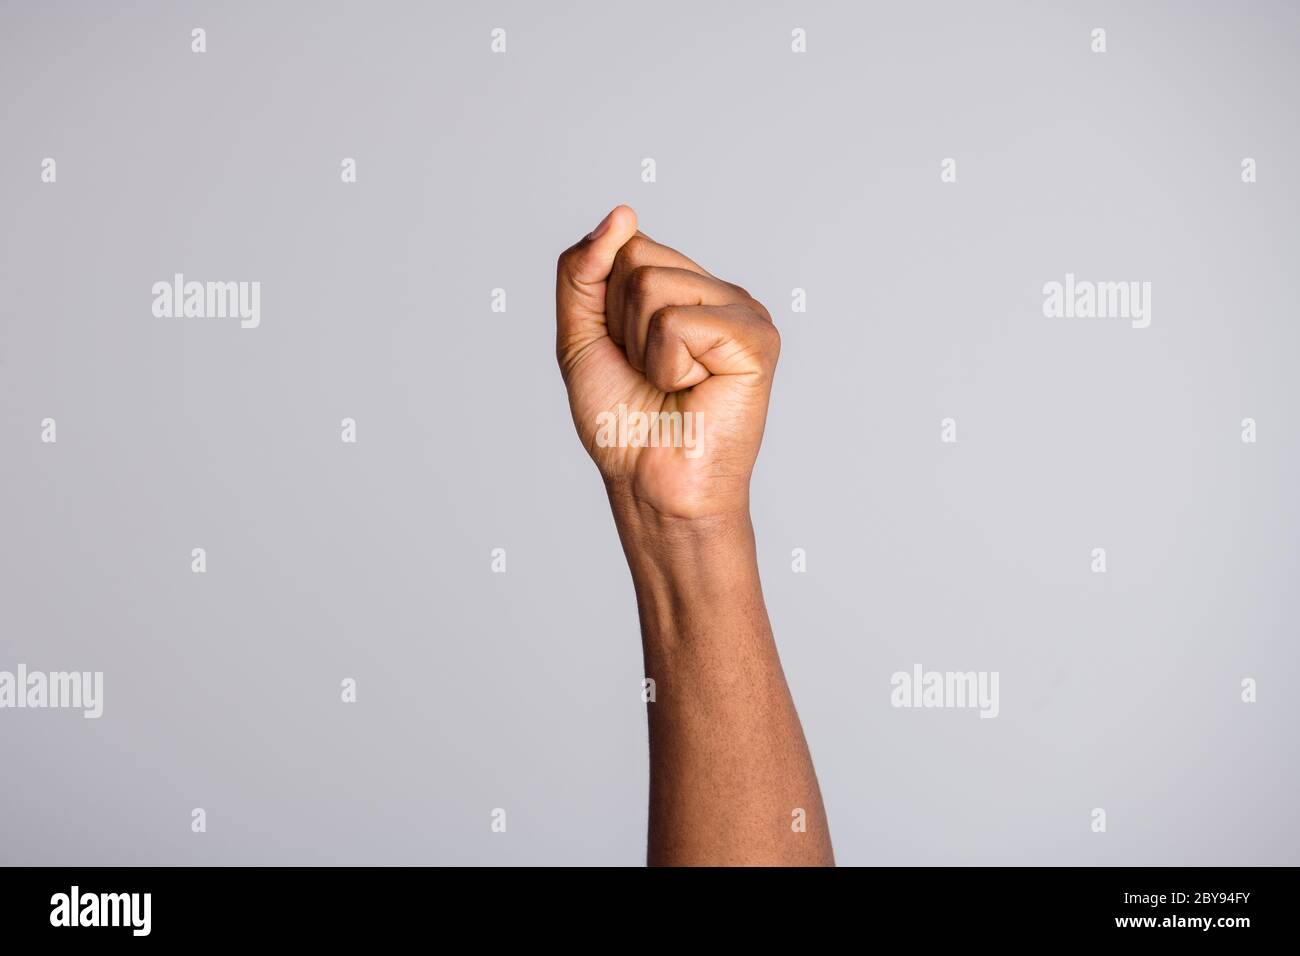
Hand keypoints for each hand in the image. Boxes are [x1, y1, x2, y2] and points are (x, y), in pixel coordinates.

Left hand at [555, 206, 779, 520]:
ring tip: (672, 384)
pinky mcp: (756, 339)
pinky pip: (678, 323)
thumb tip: (622, 213)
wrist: (649, 482)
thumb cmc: (621, 421)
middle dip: (622, 325)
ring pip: (654, 287)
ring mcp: (743, 312)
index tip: (626, 353)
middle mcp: (719, 292)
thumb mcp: (580, 335)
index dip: (606, 306)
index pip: (628, 247)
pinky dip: (668, 365)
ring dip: (644, 349)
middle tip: (650, 374)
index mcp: (686, 287)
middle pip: (638, 260)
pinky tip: (694, 389)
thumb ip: (583, 270)